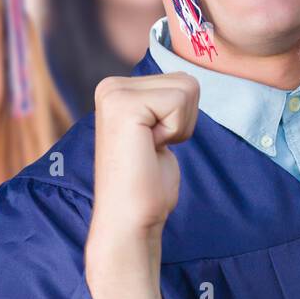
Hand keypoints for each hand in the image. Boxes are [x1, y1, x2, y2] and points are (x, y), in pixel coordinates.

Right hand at [88, 73, 199, 279]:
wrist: (129, 218)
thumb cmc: (148, 182)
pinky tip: (150, 148)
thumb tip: (189, 81)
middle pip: (188, 81)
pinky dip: (176, 129)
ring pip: (188, 88)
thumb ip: (166, 103)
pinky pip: (180, 101)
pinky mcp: (124, 105)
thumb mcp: (159, 129)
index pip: (183, 80)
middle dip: (184, 120)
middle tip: (153, 147)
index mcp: (117, 88)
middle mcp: (110, 85)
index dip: (182, 118)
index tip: (154, 143)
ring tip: (151, 147)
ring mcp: (114, 93)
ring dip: (180, 125)